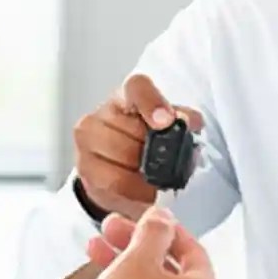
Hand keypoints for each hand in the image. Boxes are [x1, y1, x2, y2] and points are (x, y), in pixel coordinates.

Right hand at [73, 74, 203, 219]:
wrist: (114, 177)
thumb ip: (180, 122)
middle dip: (155, 150)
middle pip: (133, 130)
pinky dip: (138, 189)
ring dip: (147, 172)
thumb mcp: (165, 130)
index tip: (167, 121)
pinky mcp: (86, 169)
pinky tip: (146, 190)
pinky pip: (116, 182)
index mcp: (126, 98)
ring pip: (124, 157)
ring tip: (156, 177)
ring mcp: (88, 141)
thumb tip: (191, 121)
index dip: (153, 103)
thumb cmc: (141, 146)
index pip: (138, 88)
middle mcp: (101, 115)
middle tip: (167, 161)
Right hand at [81, 207, 221, 278]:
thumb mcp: (139, 259)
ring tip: (99, 249)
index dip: (165, 228)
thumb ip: (154, 231)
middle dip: (138, 245)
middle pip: (170, 269)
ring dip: (127, 264)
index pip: (192, 249)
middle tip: (115, 231)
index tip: (147, 219)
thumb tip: (163, 217)